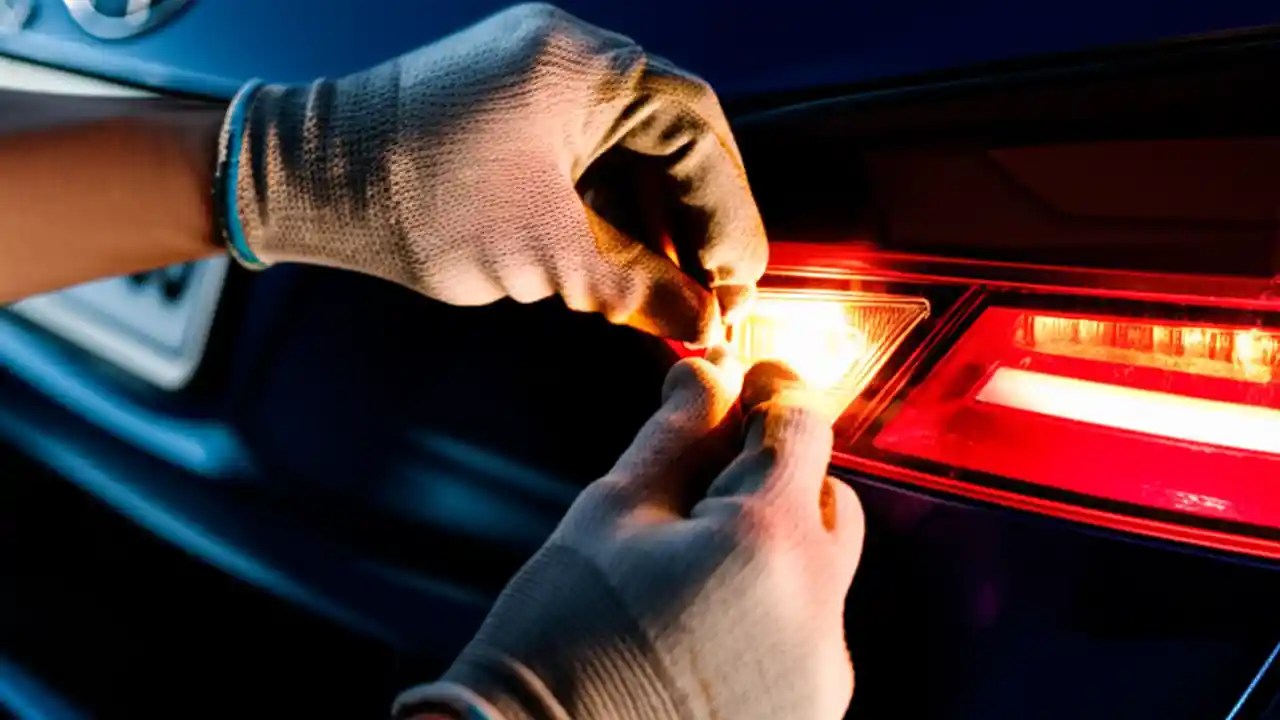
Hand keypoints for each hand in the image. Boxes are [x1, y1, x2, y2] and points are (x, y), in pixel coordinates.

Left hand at [219, 3, 767, 343]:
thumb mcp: (543, 254)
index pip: (697, 132)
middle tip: (719, 290)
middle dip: (700, 217)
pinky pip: (590, 152)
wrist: (303, 182)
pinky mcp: (513, 106)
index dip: (728, 212)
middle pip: (675, 135)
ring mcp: (539, 75)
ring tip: (680, 287)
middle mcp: (569, 54)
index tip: (737, 281)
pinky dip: (615, 207)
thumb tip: (704, 323)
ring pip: (634, 148)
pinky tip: (631, 261)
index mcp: (584, 65)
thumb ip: (637, 288)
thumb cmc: (412, 202)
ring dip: (661, 218)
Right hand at [395, 355, 863, 718]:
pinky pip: (809, 635)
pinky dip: (772, 612)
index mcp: (768, 543)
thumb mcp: (612, 514)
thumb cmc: (561, 636)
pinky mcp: (812, 713)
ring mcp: (821, 673)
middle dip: (779, 478)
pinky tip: (705, 624)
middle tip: (708, 484)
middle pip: (828, 500)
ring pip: (820, 572)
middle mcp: (817, 612)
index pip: (804, 428)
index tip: (753, 381)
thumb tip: (708, 376)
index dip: (777, 391)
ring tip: (693, 570)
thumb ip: (677, 435)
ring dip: (775, 549)